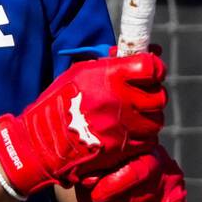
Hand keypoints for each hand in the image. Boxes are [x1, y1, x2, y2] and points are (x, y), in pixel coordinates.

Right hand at [0, 50, 166, 197]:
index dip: (155, 67)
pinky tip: (126, 132)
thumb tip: (142, 52)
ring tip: (132, 116)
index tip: (151, 70)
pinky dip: (142, 136)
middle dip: (152, 94)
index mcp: (109, 76)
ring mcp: (124, 127)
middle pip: (159, 96)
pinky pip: (148, 140)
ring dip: (148, 117)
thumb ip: (111, 63)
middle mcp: (120, 100)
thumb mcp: (79, 73)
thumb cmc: (60, 103)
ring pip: (156, 120)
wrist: (43, 143)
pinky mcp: (124, 149)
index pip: (151, 67)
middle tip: (141, 95)